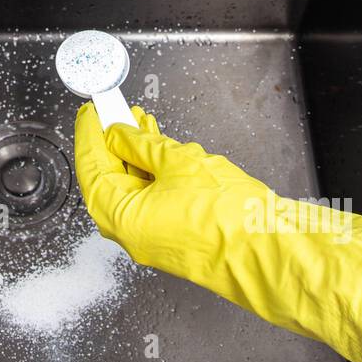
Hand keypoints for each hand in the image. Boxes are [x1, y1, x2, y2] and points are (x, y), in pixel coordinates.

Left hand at [73, 102, 361, 361]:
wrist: (272, 250)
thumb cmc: (229, 215)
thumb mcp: (178, 162)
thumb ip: (142, 145)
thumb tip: (120, 134)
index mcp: (121, 217)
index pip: (91, 168)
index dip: (89, 134)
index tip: (90, 110)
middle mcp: (132, 234)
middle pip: (108, 180)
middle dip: (111, 143)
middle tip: (114, 111)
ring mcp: (155, 238)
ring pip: (133, 189)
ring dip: (135, 155)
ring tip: (141, 123)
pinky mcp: (178, 237)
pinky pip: (154, 199)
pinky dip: (153, 172)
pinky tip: (162, 151)